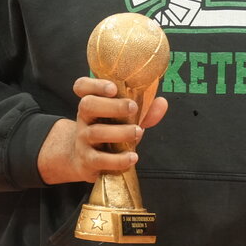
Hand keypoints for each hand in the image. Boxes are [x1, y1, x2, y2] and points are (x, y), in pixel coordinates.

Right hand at [39, 76, 168, 184]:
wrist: (86, 161)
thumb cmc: (110, 132)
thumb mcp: (126, 119)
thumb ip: (144, 110)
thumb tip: (162, 103)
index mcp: (93, 102)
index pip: (83, 86)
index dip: (95, 84)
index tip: (113, 88)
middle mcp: (85, 118)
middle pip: (88, 105)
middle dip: (112, 105)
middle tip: (133, 107)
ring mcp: (83, 139)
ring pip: (96, 132)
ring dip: (120, 132)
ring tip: (138, 132)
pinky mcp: (87, 160)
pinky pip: (99, 159)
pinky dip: (117, 159)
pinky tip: (132, 157)